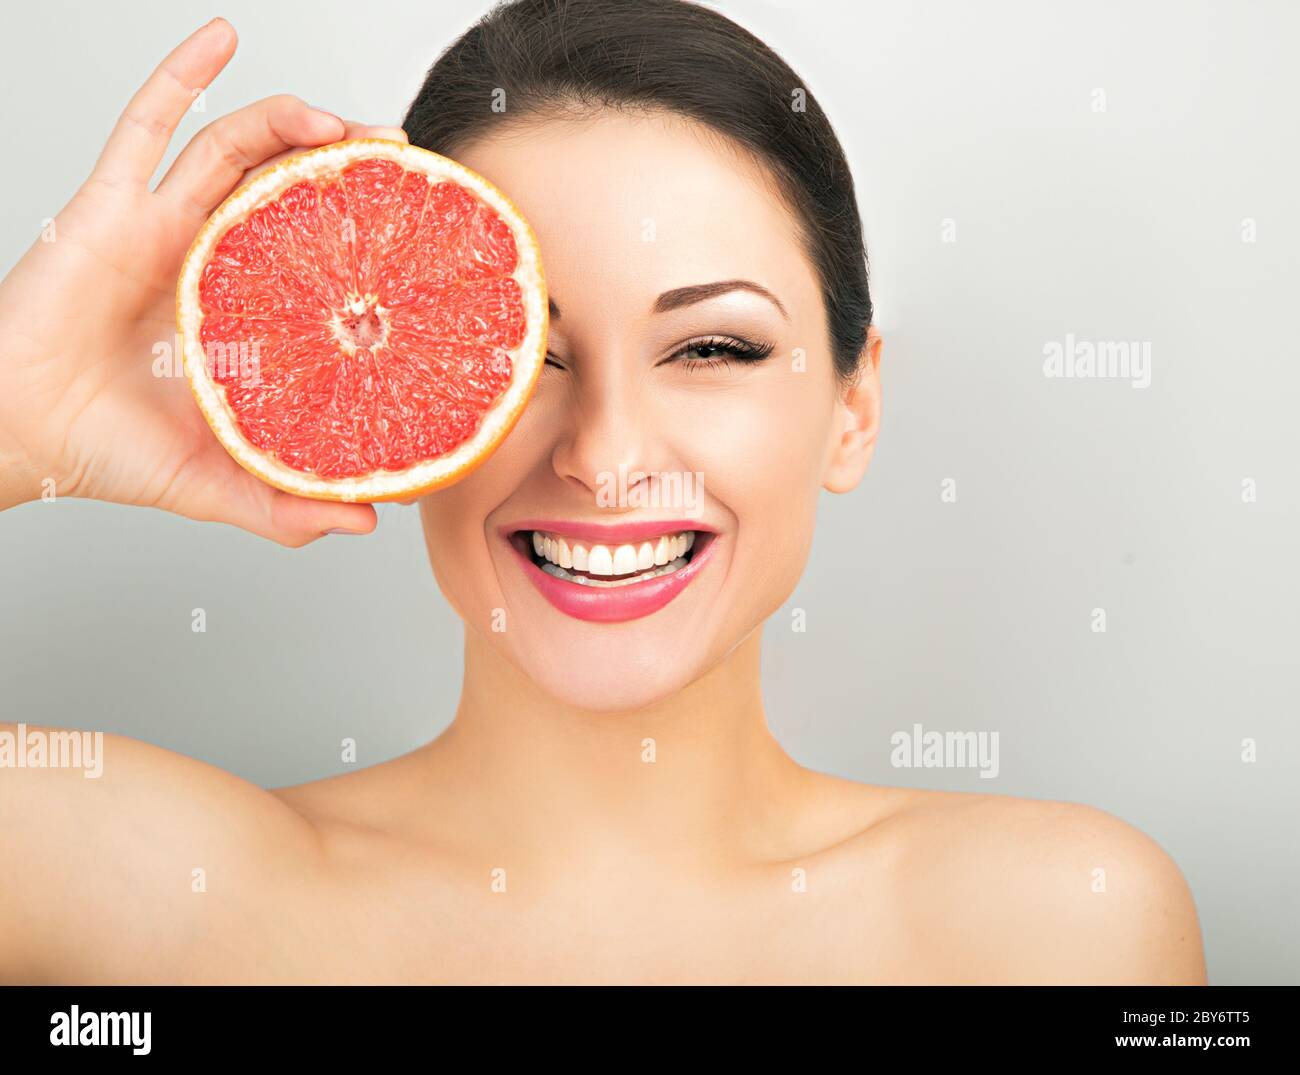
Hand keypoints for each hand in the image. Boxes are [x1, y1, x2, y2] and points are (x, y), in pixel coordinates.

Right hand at [0, 18, 406, 543]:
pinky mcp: (109, 208)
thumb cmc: (110, 455)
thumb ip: (289, 506)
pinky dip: (181, 75)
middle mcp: (207, 258)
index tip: (414, 224)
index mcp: (238, 311)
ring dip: (289, 120)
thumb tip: (367, 521)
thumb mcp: (223, 486)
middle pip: (284, 186)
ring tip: (345, 122)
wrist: (24, 439)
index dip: (360, 231)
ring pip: (231, 147)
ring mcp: (161, 226)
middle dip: (342, 164)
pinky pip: (144, 126)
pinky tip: (223, 38)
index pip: (313, 252)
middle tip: (397, 159)